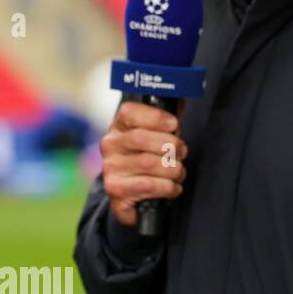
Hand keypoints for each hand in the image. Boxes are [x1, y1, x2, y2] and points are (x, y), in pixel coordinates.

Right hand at [99, 101, 187, 226]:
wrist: (134, 194)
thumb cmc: (151, 158)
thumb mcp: (160, 136)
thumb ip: (169, 120)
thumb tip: (182, 99)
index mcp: (120, 126)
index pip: (129, 112)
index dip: (154, 116)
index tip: (174, 124)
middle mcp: (110, 144)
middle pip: (142, 138)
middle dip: (171, 146)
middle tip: (181, 153)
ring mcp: (110, 167)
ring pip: (149, 163)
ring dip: (173, 169)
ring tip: (178, 172)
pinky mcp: (115, 189)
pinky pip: (149, 185)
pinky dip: (168, 187)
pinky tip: (172, 187)